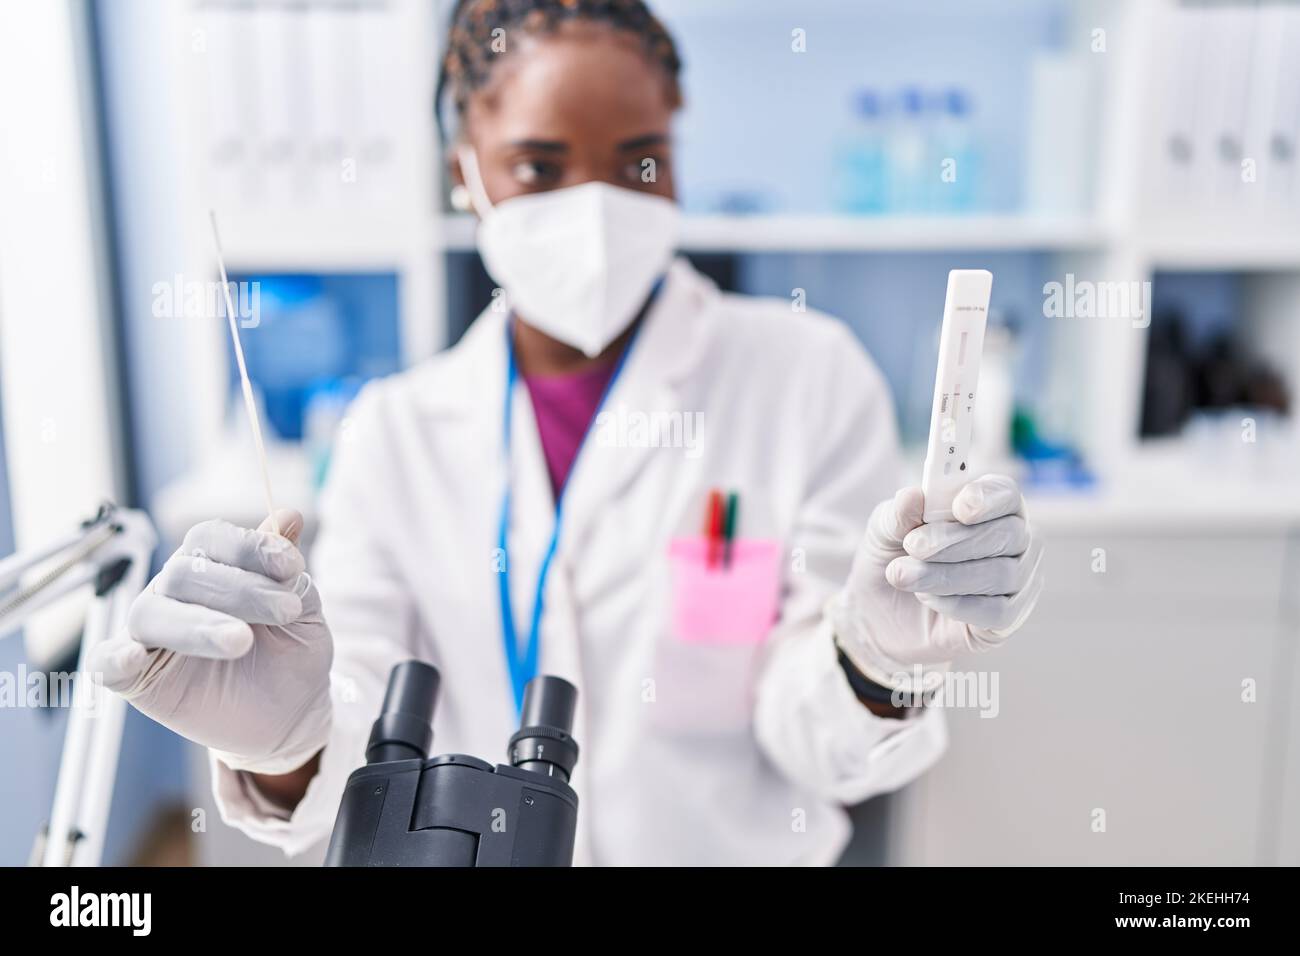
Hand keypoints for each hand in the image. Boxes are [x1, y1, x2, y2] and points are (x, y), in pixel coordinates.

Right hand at [88, 509, 333, 774]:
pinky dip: (114, 659)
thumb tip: (289, 514)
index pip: (211, 537)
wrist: (290, 713)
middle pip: (183, 572)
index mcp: (210, 565)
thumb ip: (288, 569)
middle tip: (287, 611)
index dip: (249, 547)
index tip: (292, 567)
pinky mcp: (136, 678)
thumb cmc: (292, 652)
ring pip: (151, 613)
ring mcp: (152, 633)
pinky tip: (133, 659)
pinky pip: (107, 663)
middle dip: (240, 590)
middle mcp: (174, 591)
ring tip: (242, 641)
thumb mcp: (303, 609)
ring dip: (197, 625)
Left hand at [828, 474, 1043, 686]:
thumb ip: (898, 513)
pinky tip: (927, 598)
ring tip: (903, 574)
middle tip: (913, 546)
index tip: (960, 507)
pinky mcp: (1007, 619)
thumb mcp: (883, 531)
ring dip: (946, 575)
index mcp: (988, 505)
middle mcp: (1013, 541)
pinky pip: (998, 612)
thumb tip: (912, 496)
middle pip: (1008, 533)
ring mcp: (1016, 582)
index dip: (988, 498)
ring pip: (1002, 574)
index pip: (1006, 493)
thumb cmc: (893, 558)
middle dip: (956, 540)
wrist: (879, 612)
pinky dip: (958, 604)